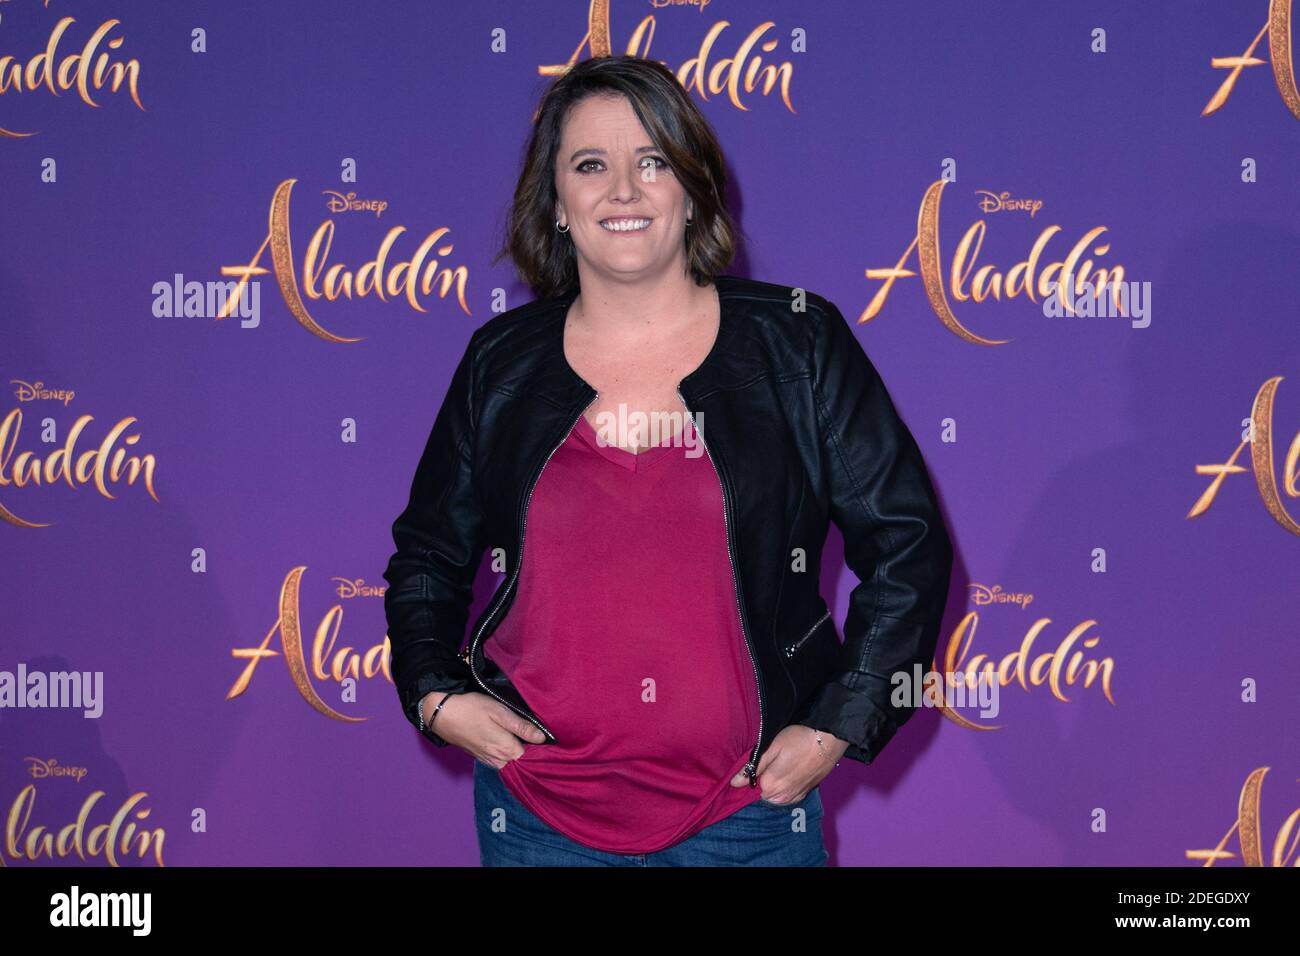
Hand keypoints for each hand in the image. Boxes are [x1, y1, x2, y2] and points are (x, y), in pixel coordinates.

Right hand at [420, 691, 546, 768]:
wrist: (443, 714)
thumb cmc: (472, 709)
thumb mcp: (499, 712)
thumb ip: (521, 727)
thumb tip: (542, 738)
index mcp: (507, 749)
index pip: (534, 758)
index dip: (544, 750)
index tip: (552, 742)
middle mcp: (499, 760)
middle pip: (523, 763)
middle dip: (534, 755)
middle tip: (543, 742)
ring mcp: (489, 761)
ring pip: (512, 764)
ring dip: (521, 756)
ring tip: (531, 743)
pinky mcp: (481, 758)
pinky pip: (501, 762)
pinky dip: (509, 757)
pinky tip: (513, 745)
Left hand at [729, 725, 849, 802]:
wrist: (829, 741)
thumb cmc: (798, 739)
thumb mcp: (771, 747)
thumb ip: (752, 767)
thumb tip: (734, 783)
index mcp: (769, 786)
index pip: (749, 788)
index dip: (750, 775)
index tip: (755, 762)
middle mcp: (781, 797)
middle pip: (762, 792)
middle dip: (761, 780)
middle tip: (770, 760)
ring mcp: (794, 797)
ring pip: (774, 796)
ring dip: (773, 785)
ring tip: (780, 765)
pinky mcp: (805, 794)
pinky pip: (787, 796)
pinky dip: (784, 788)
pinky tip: (788, 772)